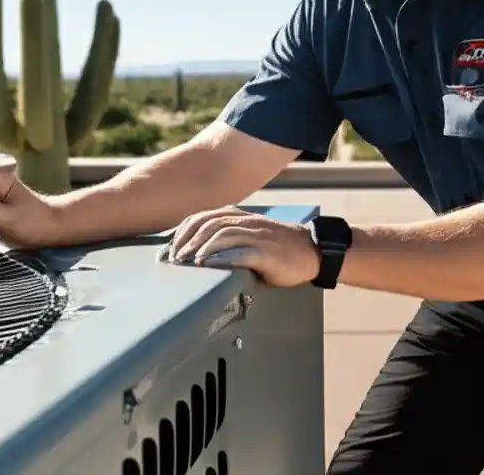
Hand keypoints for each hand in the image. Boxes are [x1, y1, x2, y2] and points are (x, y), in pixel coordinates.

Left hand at [168, 207, 319, 287]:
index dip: (184, 230)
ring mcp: (257, 236)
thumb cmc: (278, 247)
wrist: (312, 251)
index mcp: (240, 217)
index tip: (171, 247)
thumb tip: (196, 252)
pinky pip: (241, 252)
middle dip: (188, 241)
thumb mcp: (251, 235)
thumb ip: (229, 238)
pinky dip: (222, 258)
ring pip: (222, 235)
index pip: (203, 216)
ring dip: (201, 249)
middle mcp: (247, 222)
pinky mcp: (267, 253)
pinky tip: (209, 266)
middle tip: (175, 259)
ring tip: (188, 262)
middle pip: (208, 224)